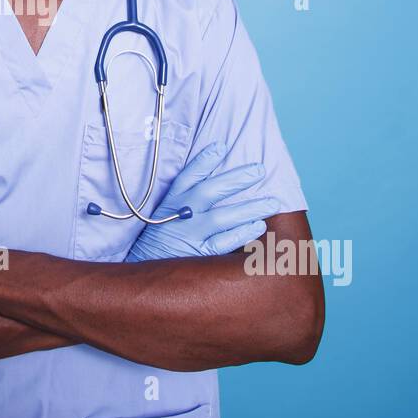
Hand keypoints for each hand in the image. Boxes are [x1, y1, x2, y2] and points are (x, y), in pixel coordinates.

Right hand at [127, 143, 280, 262]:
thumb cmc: (163, 239)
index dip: (203, 161)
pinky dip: (241, 234)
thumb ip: (188, 198)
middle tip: (260, 170)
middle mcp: (178, 217)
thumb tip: (221, 180)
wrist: (145, 271)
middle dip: (235, 180)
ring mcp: (187, 236)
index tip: (222, 147)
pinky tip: (258, 226)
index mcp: (170, 202)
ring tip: (273, 202)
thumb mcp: (166, 214)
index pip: (187, 177)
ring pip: (220, 218)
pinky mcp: (197, 256)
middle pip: (207, 192)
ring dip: (248, 208)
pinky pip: (222, 244)